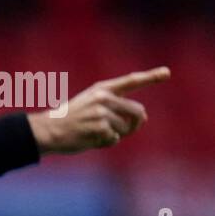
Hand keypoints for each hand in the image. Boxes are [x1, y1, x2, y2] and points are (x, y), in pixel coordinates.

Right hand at [27, 66, 167, 154]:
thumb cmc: (70, 120)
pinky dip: (105, 142)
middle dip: (134, 124)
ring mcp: (102, 112)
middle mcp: (103, 98)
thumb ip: (116, 107)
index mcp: (101, 89)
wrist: (47, 131)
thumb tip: (144, 118)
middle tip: (122, 131)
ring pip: (126, 128)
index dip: (150, 76)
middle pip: (137, 111)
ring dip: (116, 135)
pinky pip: (114, 139)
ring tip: (95, 134)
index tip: (167, 73)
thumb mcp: (90, 105)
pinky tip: (90, 139)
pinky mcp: (100, 127)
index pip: (130, 81)